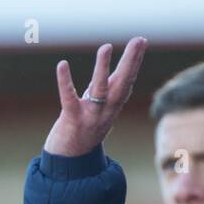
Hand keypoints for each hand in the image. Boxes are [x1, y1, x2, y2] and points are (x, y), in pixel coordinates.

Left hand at [43, 37, 146, 156]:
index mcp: (113, 107)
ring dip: (103, 69)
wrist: (70, 163)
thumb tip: (120, 72)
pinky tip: (62, 65)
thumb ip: (108, 91)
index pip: (127, 81)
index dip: (135, 62)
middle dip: (130, 62)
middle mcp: (105, 112)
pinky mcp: (72, 121)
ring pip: (100, 91)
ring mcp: (90, 117)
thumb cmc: (84, 131)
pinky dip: (65, 82)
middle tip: (138, 40)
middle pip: (121, 84)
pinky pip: (69, 99)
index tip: (141, 41)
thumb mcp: (100, 110)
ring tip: (106, 47)